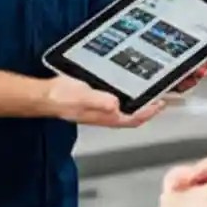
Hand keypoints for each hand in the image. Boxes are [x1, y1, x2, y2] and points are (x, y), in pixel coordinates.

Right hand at [41, 74, 165, 127]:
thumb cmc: (61, 97)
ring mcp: (99, 109)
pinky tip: (124, 88)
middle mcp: (105, 115)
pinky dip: (125, 97)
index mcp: (106, 115)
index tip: (161, 103)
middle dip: (148, 108)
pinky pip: (115, 102)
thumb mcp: (82, 96)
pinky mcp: (93, 101)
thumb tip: (116, 104)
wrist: (45, 96)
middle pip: (133, 115)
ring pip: (126, 109)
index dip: (150, 112)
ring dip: (138, 103)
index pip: (134, 118)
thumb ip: (99, 101)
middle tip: (161, 98)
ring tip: (148, 93)